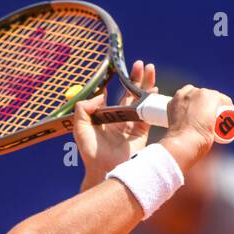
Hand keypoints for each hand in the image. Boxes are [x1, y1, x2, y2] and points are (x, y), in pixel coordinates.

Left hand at [71, 60, 157, 182]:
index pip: (114, 97)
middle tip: (141, 63)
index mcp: (106, 118)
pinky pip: (148, 114)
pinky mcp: (142, 132)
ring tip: (150, 69)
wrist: (105, 169)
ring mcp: (132, 125)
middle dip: (136, 78)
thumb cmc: (91, 152)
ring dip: (146, 85)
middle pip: (131, 94)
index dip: (118, 83)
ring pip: (141, 101)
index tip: (120, 69)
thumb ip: (84, 108)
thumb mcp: (80, 127)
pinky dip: (152, 101)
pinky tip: (154, 90)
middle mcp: (120, 120)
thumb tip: (100, 95)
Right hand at [158, 84, 233, 172]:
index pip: (190, 96)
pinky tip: (231, 115)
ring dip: (220, 106)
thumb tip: (168, 150)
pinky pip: (225, 100)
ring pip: (215, 98)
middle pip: (203, 95)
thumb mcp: (172, 133)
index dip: (197, 106)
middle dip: (209, 106)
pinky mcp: (212, 98)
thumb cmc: (175, 144)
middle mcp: (188, 92)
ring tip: (222, 121)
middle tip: (212, 121)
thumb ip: (171, 136)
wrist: (183, 142)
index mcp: (175, 99)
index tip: (200, 117)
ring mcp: (201, 94)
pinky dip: (229, 107)